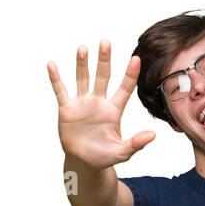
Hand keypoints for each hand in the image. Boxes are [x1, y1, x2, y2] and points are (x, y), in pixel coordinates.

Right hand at [47, 41, 154, 169]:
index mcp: (114, 110)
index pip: (125, 88)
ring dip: (82, 64)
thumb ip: (136, 143)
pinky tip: (52, 65)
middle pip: (103, 77)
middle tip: (105, 43)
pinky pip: (61, 91)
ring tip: (83, 49)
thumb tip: (152, 135)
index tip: (136, 58)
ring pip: (82, 79)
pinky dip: (56, 79)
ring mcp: (82, 103)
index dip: (130, 74)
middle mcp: (99, 102)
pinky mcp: (67, 109)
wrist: (84, 162)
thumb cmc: (104, 156)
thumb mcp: (122, 152)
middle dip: (104, 60)